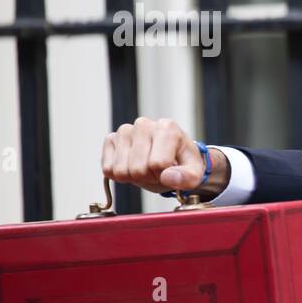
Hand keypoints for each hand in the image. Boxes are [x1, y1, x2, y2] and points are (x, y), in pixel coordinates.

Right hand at [102, 117, 229, 199]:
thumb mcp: (194, 174)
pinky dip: (119, 175)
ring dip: (133, 177)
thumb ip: (187, 178)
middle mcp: (144, 124)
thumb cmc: (182, 164)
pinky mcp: (111, 139)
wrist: (170, 159)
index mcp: (167, 128)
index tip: (169, 170)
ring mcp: (125, 131)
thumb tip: (168, 177)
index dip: (163, 175)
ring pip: (121, 170)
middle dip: (148, 177)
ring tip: (145, 168)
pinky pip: (108, 168)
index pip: (158, 164)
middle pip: (138, 169)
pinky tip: (131, 166)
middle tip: (156, 171)